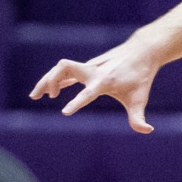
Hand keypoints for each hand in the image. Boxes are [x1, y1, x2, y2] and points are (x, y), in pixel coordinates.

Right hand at [29, 43, 159, 132]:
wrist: (142, 52)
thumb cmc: (141, 77)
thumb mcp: (140, 98)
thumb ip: (139, 117)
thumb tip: (147, 130)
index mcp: (105, 80)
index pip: (88, 92)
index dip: (77, 102)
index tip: (65, 112)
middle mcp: (93, 71)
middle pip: (65, 68)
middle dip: (52, 81)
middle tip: (49, 97)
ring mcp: (88, 66)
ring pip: (61, 68)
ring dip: (46, 80)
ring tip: (35, 96)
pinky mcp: (85, 66)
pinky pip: (64, 71)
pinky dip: (52, 79)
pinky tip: (43, 92)